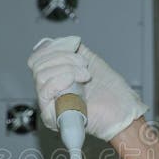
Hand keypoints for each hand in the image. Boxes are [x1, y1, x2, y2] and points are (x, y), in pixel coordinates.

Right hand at [28, 36, 148, 140]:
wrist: (122, 111)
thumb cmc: (112, 93)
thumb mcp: (89, 60)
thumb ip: (70, 50)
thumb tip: (53, 42)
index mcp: (54, 78)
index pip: (37, 58)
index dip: (54, 47)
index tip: (75, 45)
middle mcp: (49, 92)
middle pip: (37, 65)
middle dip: (63, 57)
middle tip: (83, 65)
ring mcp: (48, 104)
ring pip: (41, 75)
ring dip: (67, 68)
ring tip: (85, 75)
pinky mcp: (51, 116)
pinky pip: (45, 90)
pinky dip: (61, 79)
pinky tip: (77, 80)